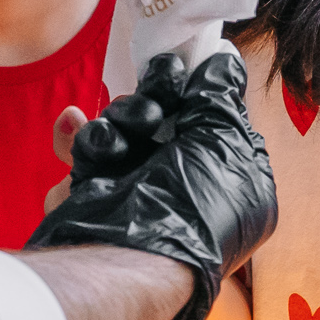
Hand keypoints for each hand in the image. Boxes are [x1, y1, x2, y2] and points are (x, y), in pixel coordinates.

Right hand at [26, 51, 275, 319]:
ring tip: (130, 131)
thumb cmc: (192, 206)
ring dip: (125, 118)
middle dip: (157, 100)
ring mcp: (143, 192)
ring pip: (127, 129)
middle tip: (157, 88)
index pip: (220, 124)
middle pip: (169, 120)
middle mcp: (191, 188)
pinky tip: (83, 133)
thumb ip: (220, 94)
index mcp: (235, 185)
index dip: (203, 93)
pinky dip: (89, 142)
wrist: (128, 261)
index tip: (187, 65)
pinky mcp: (99, 193)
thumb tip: (224, 59)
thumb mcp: (222, 140)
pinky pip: (94, 152)